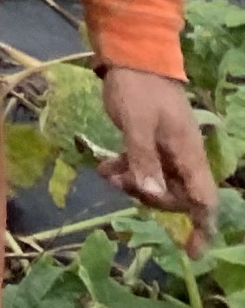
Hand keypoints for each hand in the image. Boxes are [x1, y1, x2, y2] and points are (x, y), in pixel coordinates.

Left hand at [99, 68, 221, 223]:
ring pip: (157, 181)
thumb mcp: (137, 124)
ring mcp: (167, 148)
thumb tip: (151, 194)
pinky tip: (104, 165)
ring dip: (134, 183)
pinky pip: (144, 165)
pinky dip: (127, 169)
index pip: (203, 200)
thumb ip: (143, 159)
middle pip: (176, 195)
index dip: (200, 228)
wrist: (132, 55)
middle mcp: (183, 156)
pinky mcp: (151, 139)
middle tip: (120, 184)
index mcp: (188, 154)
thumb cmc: (138, 89)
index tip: (191, 252)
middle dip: (150, 198)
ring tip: (107, 173)